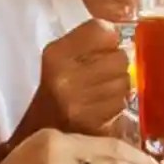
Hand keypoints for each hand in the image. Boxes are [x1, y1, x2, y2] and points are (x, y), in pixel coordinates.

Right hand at [30, 19, 131, 135]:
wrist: (38, 134)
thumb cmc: (53, 91)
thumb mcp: (58, 58)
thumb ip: (87, 40)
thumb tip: (118, 34)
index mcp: (55, 55)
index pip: (102, 30)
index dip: (108, 38)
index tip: (103, 48)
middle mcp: (65, 77)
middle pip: (120, 56)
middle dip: (117, 64)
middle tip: (105, 73)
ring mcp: (79, 104)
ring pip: (125, 81)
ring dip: (119, 85)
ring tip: (103, 91)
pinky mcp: (92, 125)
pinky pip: (121, 104)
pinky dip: (117, 104)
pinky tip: (103, 107)